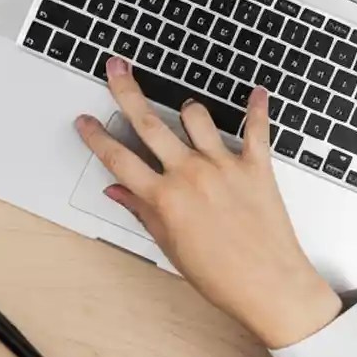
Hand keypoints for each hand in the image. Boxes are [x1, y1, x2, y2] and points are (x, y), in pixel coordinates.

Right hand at [74, 56, 341, 348]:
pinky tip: (256, 93)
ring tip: (185, 111)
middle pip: (149, 123)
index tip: (85, 121)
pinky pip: (257, 128)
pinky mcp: (257, 167)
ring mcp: (224, 167)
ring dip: (187, 110)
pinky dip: (256, 108)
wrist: (271, 288)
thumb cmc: (222, 276)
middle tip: (116, 68)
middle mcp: (191, 175)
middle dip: (126, 91)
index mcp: (165, 198)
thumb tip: (118, 190)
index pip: (119, 158)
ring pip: (197, 116)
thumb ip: (142, 210)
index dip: (96, 137)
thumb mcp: (170, 246)